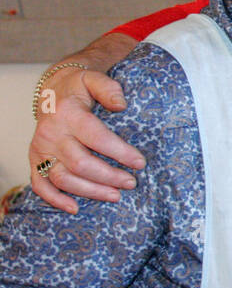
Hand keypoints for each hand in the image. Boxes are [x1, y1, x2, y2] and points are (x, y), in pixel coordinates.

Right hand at [29, 66, 143, 213]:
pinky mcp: (35, 161)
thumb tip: (121, 104)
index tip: (140, 163)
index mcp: (68, 114)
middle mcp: (51, 134)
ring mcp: (41, 150)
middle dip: (108, 176)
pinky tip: (75, 208)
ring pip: (62, 178)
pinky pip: (40, 185)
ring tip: (115, 196)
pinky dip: (55, 199)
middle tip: (131, 183)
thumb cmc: (78, 88)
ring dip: (89, 191)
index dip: (120, 152)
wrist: (52, 92)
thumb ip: (108, 88)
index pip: (96, 137)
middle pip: (80, 163)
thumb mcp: (94, 79)